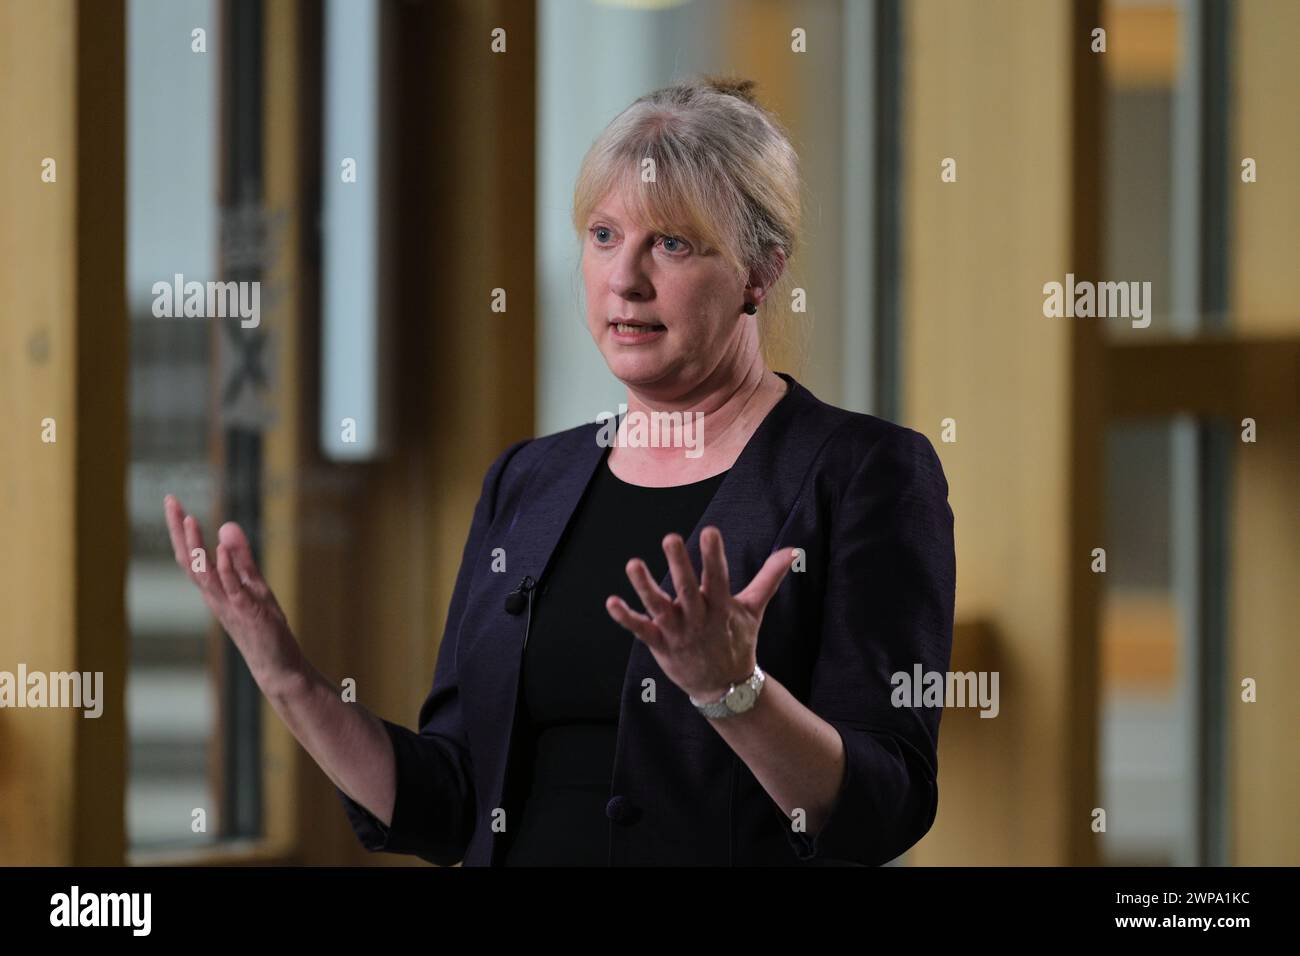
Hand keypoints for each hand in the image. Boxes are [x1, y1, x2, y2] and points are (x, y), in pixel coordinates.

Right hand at [163, 494, 305, 695]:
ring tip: (190, 519)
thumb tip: (226, 525)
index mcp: (214, 588)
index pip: (191, 555)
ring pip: (205, 574)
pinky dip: (227, 569)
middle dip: (180, 531)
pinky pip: (233, 589)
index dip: (181, 529)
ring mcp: (230, 605)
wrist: (277, 664)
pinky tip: (223, 550)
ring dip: (197, 547)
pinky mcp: (248, 613)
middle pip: (190, 561)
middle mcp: (215, 596)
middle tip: (170, 502)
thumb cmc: (262, 625)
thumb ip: (241, 557)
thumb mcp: (252, 583)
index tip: (172, 502)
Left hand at [605, 526, 794, 702]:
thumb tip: (793, 550)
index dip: (714, 555)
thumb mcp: (754, 609)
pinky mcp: (661, 645)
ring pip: (659, 607)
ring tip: (633, 564)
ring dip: (645, 587)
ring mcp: (678, 632)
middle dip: (680, 565)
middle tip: (670, 537)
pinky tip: (611, 602)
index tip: (710, 532)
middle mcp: (698, 618)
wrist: (725, 687)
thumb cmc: (737, 640)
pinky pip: (641, 630)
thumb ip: (769, 577)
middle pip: (688, 589)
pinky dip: (626, 618)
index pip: (719, 577)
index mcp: (721, 606)